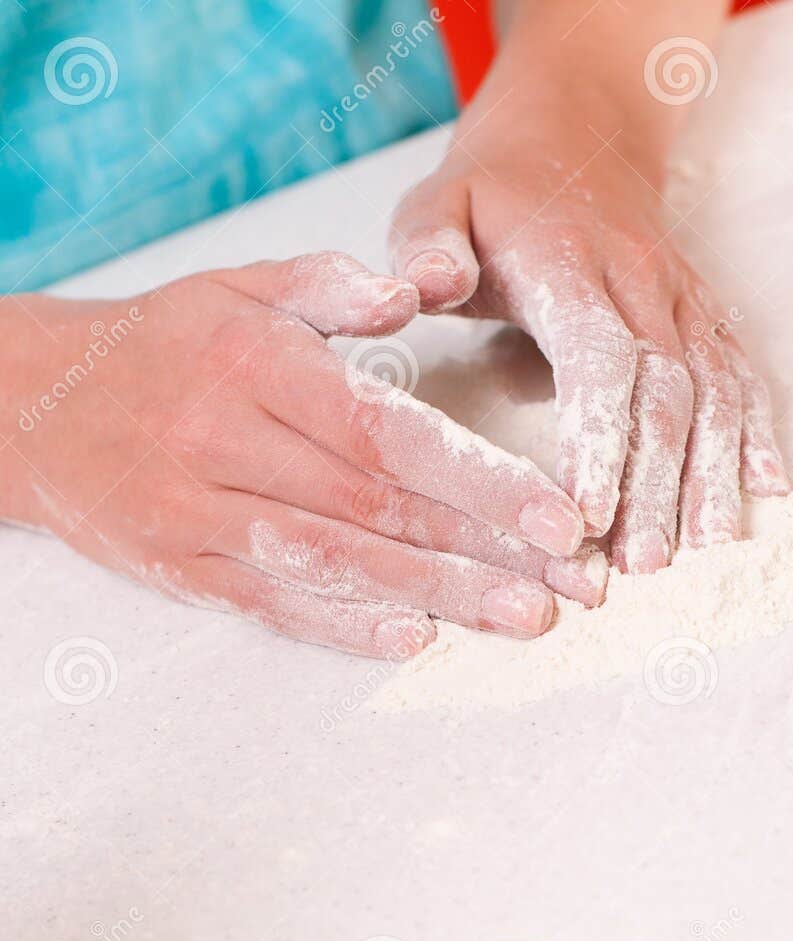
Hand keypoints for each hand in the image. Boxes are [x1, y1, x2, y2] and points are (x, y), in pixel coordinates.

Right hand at [1, 253, 599, 657]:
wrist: (33, 407)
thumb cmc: (162, 344)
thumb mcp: (237, 286)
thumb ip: (329, 288)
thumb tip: (415, 293)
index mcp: (257, 365)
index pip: (391, 433)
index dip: (484, 483)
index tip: (563, 519)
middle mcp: (229, 442)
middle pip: (382, 509)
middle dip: (491, 553)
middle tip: (576, 589)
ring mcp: (200, 515)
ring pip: (339, 564)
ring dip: (441, 598)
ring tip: (526, 620)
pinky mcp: (181, 570)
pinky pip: (275, 605)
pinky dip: (346, 627)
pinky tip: (417, 641)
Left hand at [392, 97, 788, 573]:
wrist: (575, 124)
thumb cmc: (490, 192)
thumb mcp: (436, 203)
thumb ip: (425, 247)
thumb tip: (424, 288)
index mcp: (568, 263)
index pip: (600, 358)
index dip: (601, 438)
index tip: (589, 516)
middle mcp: (639, 281)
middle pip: (665, 391)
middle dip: (659, 483)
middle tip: (644, 564)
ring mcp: (681, 296)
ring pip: (713, 389)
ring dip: (713, 471)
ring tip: (710, 545)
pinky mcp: (704, 310)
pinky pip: (740, 371)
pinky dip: (755, 430)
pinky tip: (766, 487)